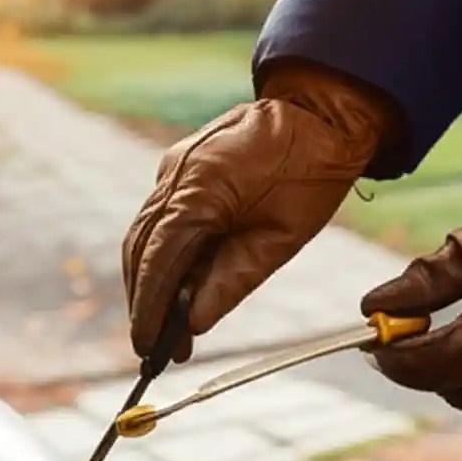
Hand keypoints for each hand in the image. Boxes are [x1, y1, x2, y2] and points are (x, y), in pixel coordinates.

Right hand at [123, 61, 398, 359]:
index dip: (147, 308)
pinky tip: (178, 281)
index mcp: (200, 190)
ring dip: (148, 279)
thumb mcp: (282, 238)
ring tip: (166, 323)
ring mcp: (174, 166)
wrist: (322, 113)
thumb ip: (232, 281)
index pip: (157, 260)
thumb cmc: (311, 174)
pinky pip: (159, 214)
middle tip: (156, 347)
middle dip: (143, 300)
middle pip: (139, 248)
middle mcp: (175, 174)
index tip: (146, 346)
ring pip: (143, 232)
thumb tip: (193, 324)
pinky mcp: (181, 165)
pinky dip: (162, 251)